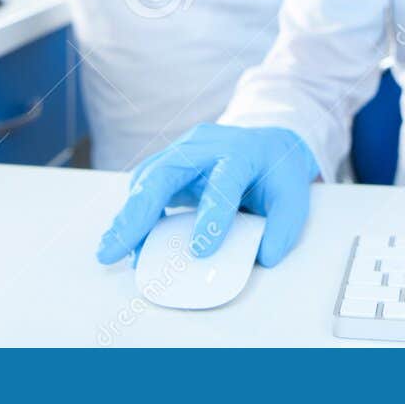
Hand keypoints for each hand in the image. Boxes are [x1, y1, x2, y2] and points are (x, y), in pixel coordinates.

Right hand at [96, 124, 318, 268]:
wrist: (267, 145)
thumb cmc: (276, 173)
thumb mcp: (294, 197)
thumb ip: (283, 228)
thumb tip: (261, 257)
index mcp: (241, 152)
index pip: (224, 180)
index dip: (211, 215)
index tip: (201, 251)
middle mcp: (206, 146)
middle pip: (165, 171)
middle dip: (139, 212)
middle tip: (116, 247)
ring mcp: (183, 151)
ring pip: (147, 177)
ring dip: (127, 216)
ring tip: (111, 250)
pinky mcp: (170, 163)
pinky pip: (146, 184)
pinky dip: (135, 213)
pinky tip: (129, 240)